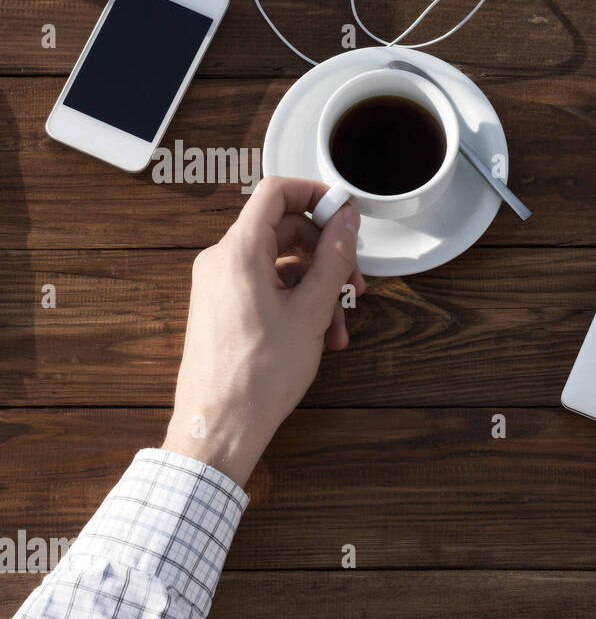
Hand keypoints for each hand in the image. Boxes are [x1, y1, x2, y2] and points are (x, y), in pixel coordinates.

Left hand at [162, 177, 366, 485]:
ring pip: (279, 265)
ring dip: (316, 287)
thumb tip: (346, 221)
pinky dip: (296, 303)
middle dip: (326, 254)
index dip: (315, 194)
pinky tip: (318, 335)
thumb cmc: (258, 376)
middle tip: (354, 283)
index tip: (345, 212)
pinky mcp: (222, 307)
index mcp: (239, 253)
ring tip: (337, 325)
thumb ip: (333, 258)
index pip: (275, 193)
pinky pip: (265, 288)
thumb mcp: (311, 311)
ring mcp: (219, 285)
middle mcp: (221, 261)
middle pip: (283, 231)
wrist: (220, 425)